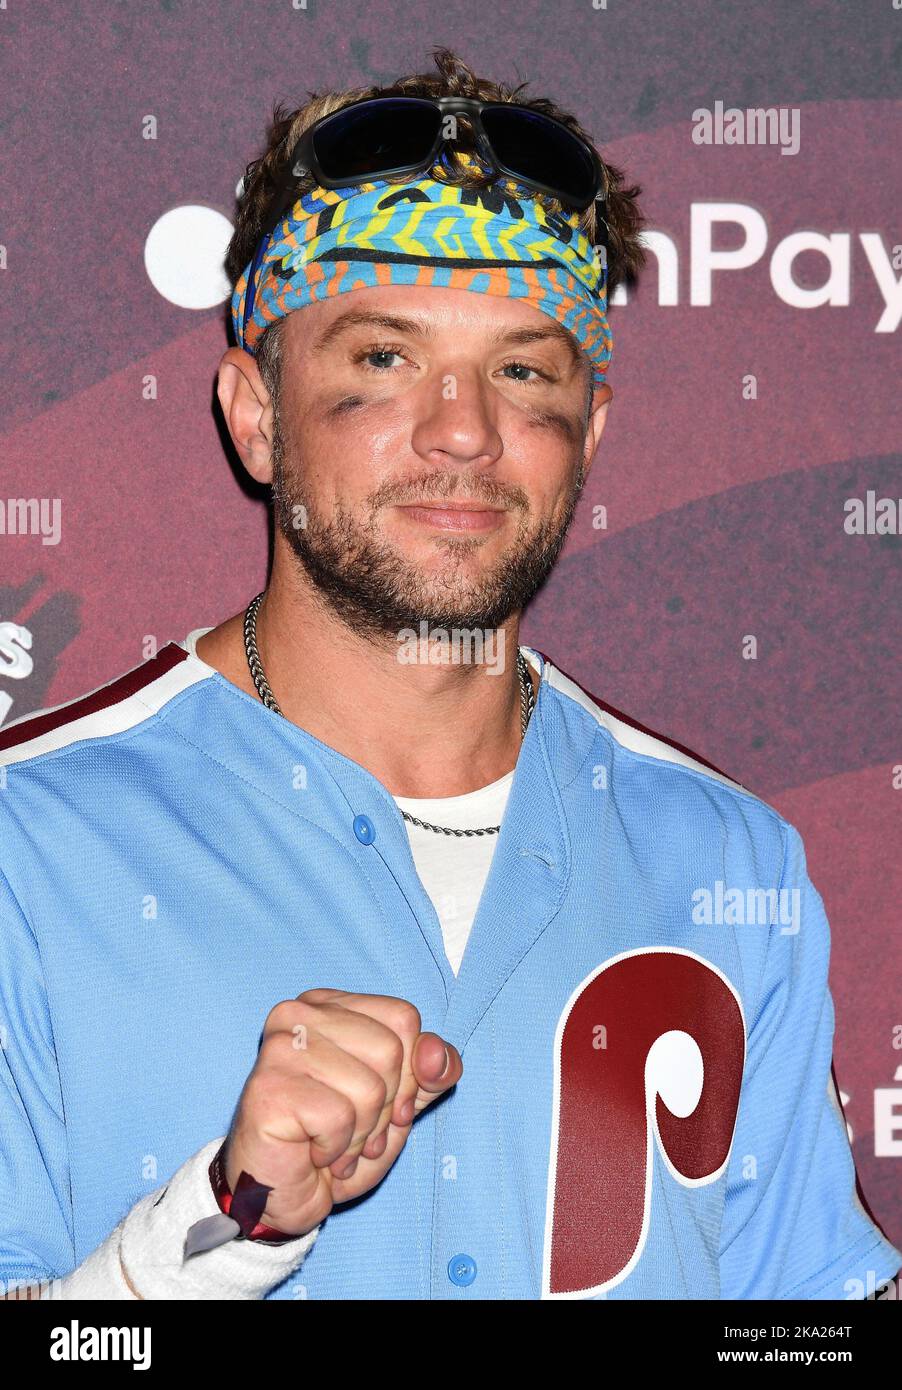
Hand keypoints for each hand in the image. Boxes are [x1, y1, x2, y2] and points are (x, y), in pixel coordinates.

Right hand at [222, 989, 461, 1236]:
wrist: (279, 1194)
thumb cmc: (334, 1142)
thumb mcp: (400, 1105)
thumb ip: (429, 1073)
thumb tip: (437, 1052)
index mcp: (331, 1004)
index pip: (403, 1019)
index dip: (410, 1073)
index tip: (386, 1106)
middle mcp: (299, 1014)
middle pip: (390, 1051)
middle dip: (385, 1109)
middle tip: (354, 1131)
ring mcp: (280, 1047)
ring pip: (370, 1088)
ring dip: (361, 1135)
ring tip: (334, 1145)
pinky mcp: (269, 1088)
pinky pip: (339, 1117)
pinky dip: (337, 1149)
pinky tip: (313, 1153)